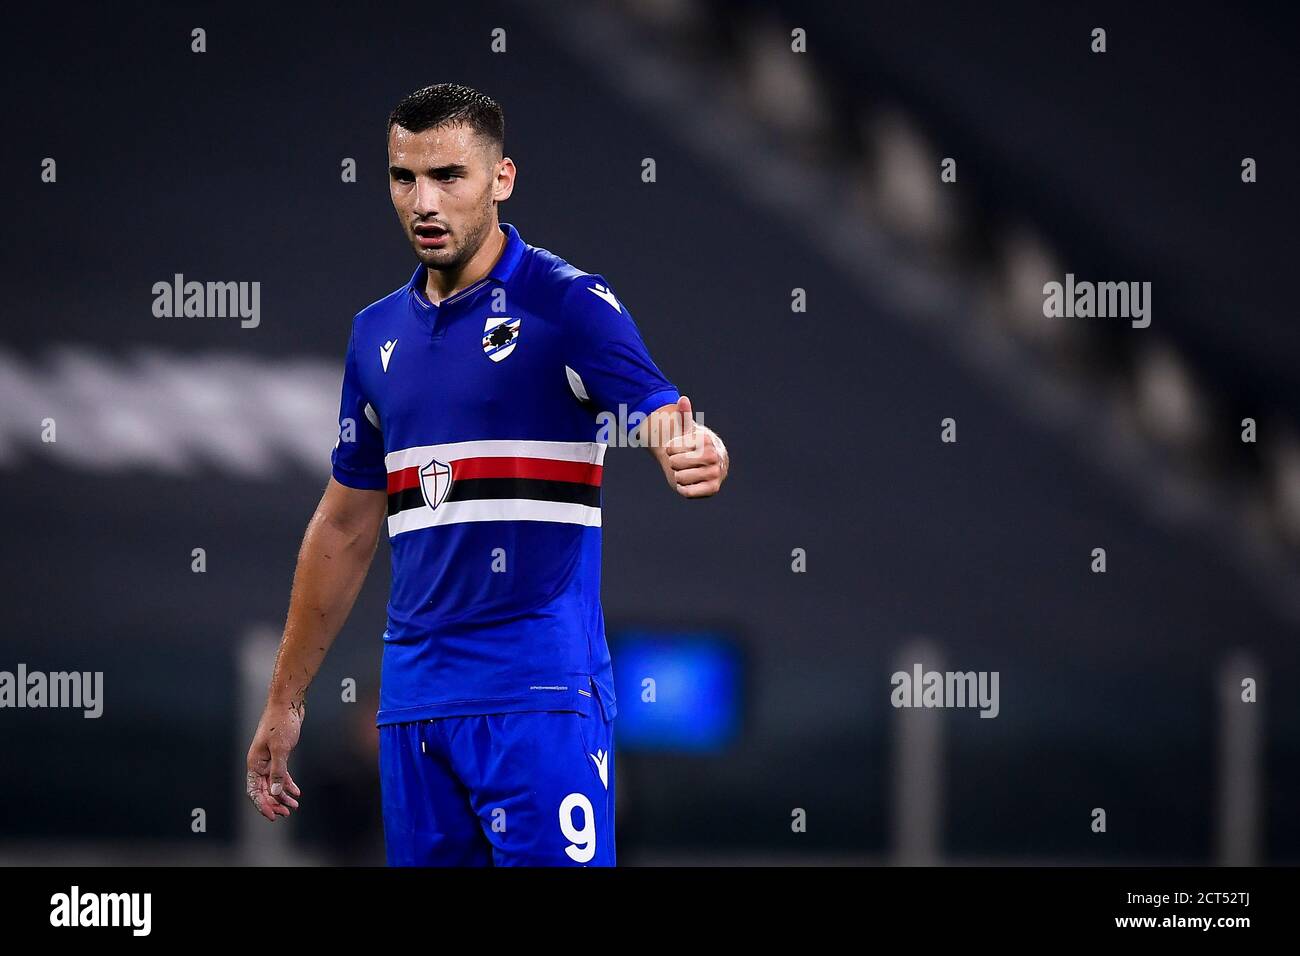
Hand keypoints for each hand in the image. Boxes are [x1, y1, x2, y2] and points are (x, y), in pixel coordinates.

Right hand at [245, 700, 304, 821]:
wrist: (288, 703)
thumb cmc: (281, 723)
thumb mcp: (281, 749)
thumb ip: (278, 772)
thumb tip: (275, 792)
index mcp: (254, 763)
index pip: (254, 791)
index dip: (262, 805)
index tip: (273, 816)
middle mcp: (259, 763)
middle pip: (264, 789)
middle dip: (274, 802)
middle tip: (287, 813)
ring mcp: (269, 758)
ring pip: (273, 783)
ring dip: (282, 795)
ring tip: (294, 806)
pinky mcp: (279, 754)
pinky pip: (281, 774)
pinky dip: (288, 783)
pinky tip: (296, 792)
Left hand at [664, 395, 728, 497]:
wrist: (707, 463)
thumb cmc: (693, 445)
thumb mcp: (687, 430)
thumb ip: (684, 415)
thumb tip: (683, 399)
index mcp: (706, 440)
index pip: (672, 448)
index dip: (670, 449)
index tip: (677, 448)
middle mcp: (714, 456)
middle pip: (676, 463)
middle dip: (674, 463)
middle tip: (681, 461)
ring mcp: (715, 473)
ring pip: (681, 478)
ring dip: (678, 476)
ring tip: (686, 471)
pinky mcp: (713, 489)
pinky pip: (688, 492)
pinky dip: (683, 488)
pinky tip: (689, 482)